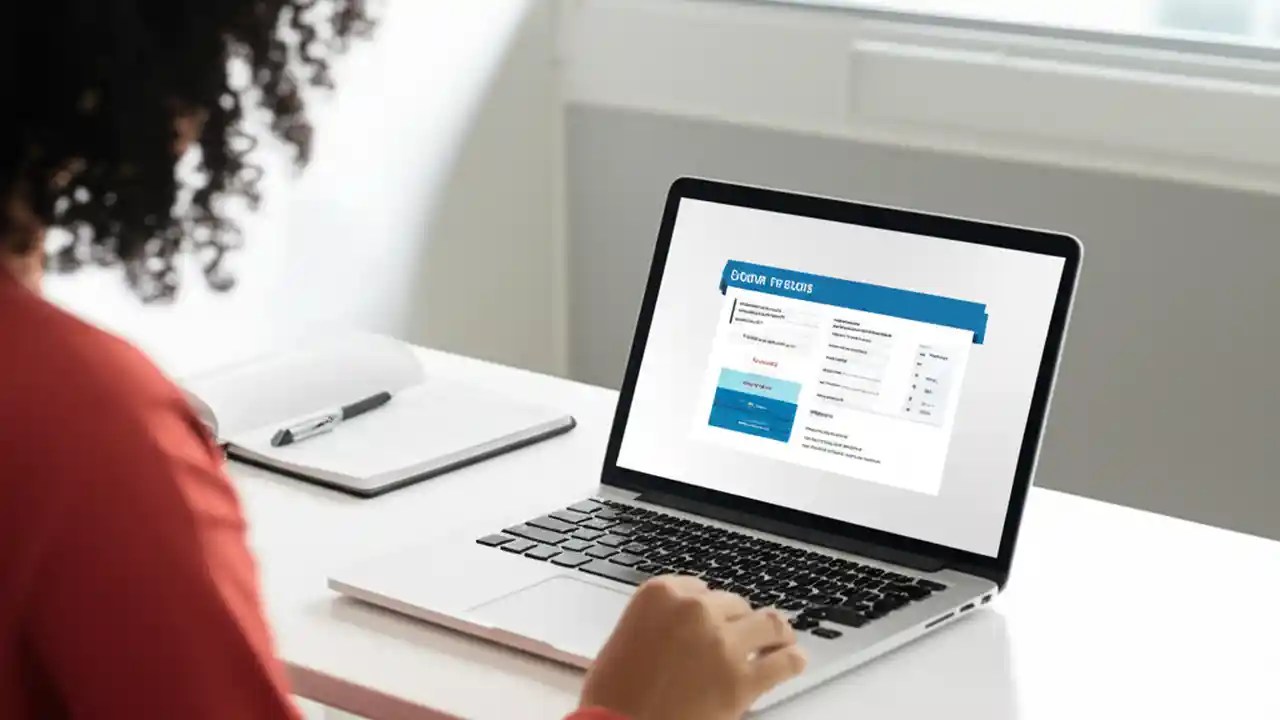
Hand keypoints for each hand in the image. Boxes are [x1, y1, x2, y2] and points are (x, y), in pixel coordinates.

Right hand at [580, 576, 806, 719]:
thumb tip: (680, 631)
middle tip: (738, 639)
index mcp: (660, 594)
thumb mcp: (623, 640)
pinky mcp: (743, 678)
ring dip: (773, 633)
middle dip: (736, 623)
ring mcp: (722, 642)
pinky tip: (793, 661)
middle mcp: (694, 610)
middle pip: (734, 604)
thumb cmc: (611, 695)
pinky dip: (792, 660)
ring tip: (779, 641)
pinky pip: (784, 661)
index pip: (700, 587)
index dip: (709, 608)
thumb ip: (657, 624)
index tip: (713, 620)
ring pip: (769, 623)